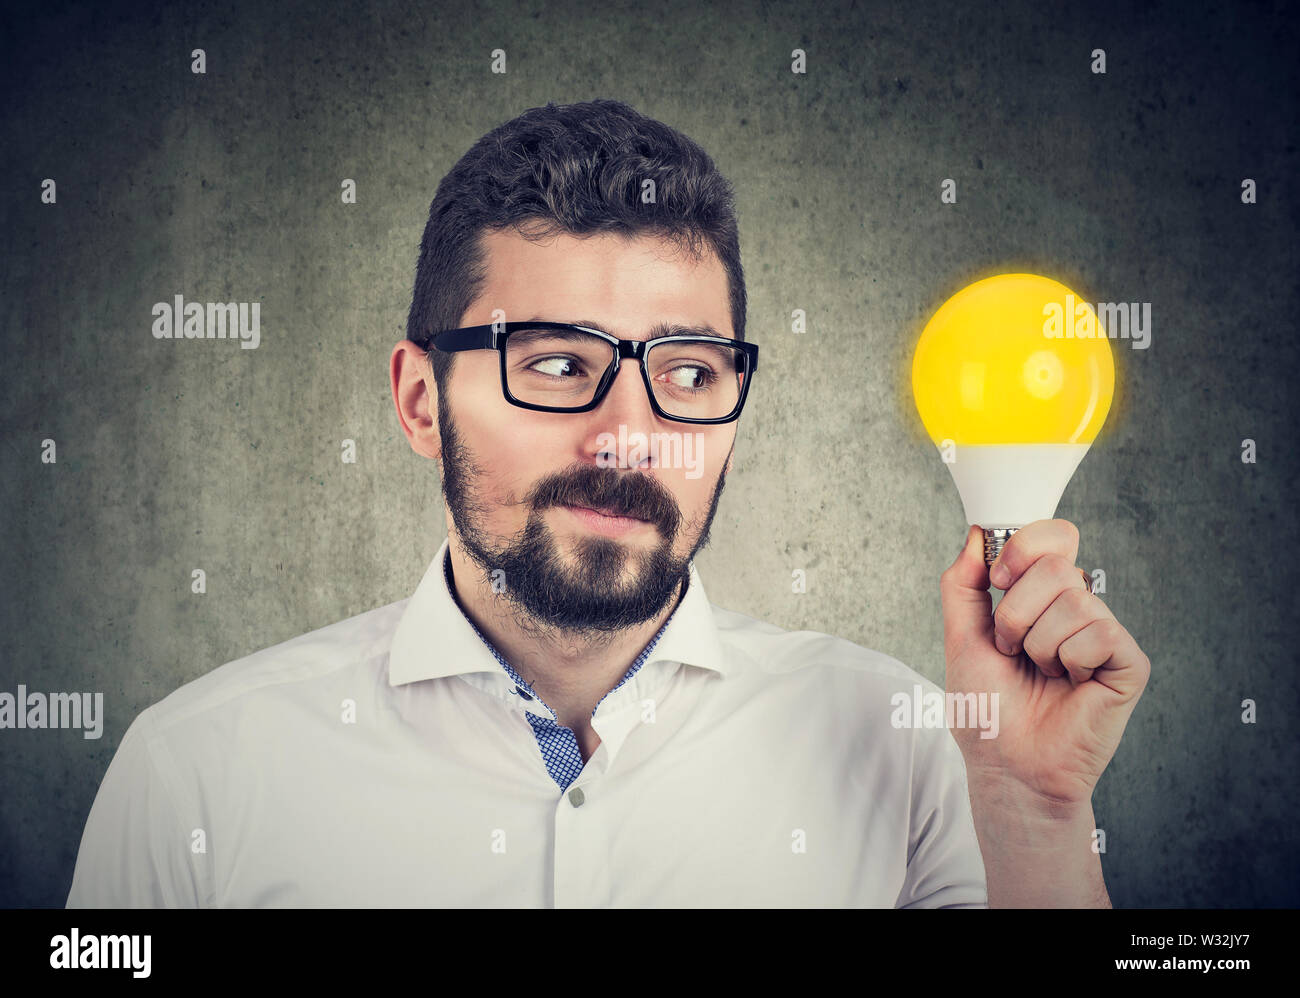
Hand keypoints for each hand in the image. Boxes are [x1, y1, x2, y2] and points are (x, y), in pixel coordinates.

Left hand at [940, 520, 1150, 808]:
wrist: (1006, 763)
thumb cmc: (986, 707)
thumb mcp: (960, 635)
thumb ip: (963, 582)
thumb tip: (976, 533)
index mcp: (1042, 597)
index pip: (1053, 537)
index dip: (1022, 548)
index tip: (998, 580)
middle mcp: (1078, 609)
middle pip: (1056, 566)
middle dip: (1015, 613)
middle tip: (1012, 649)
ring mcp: (1105, 635)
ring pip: (1075, 600)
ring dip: (1038, 644)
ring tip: (1041, 673)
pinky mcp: (1129, 663)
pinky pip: (1100, 632)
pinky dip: (1070, 660)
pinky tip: (1069, 684)